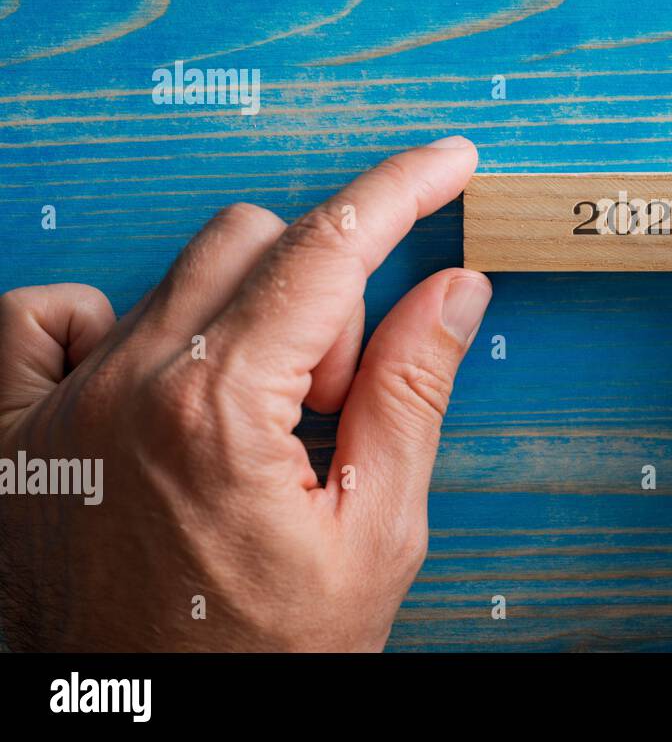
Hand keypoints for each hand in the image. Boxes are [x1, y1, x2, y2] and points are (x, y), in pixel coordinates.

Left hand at [0, 137, 490, 650]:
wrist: (147, 732)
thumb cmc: (265, 658)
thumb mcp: (373, 535)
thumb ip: (412, 393)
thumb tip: (452, 288)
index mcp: (225, 410)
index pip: (332, 248)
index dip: (402, 190)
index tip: (448, 161)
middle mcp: (127, 388)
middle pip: (256, 240)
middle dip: (323, 296)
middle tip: (334, 397)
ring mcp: (56, 407)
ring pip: (173, 270)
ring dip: (242, 314)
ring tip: (254, 417)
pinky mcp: (10, 433)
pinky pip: (44, 315)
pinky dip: (106, 323)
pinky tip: (148, 381)